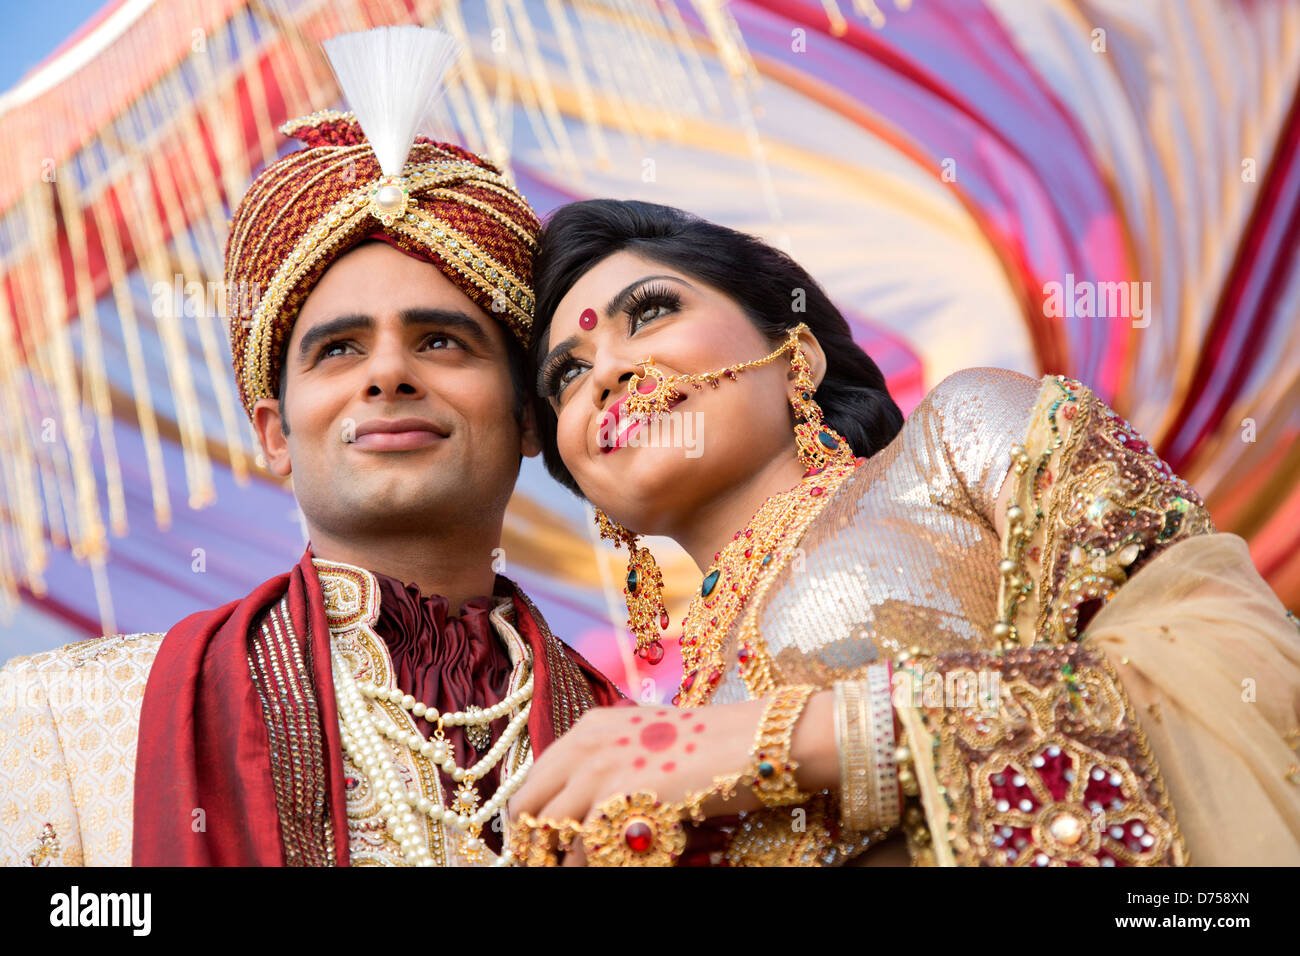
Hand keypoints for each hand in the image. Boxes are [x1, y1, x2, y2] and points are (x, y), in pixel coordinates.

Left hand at [507, 700, 766, 864]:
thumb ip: (610, 763)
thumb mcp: (647, 742)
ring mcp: (601, 770)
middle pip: (527, 803)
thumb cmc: (712, 747)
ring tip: (575, 867)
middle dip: (532, 838)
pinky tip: (612, 865)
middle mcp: (586, 743)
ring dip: (558, 856)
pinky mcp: (621, 799)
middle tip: (546, 861)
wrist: (755, 741)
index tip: (538, 840)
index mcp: (590, 726)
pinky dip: (590, 864)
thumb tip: (586, 806)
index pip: (536, 777)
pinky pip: (584, 848)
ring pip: (548, 830)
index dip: (533, 814)